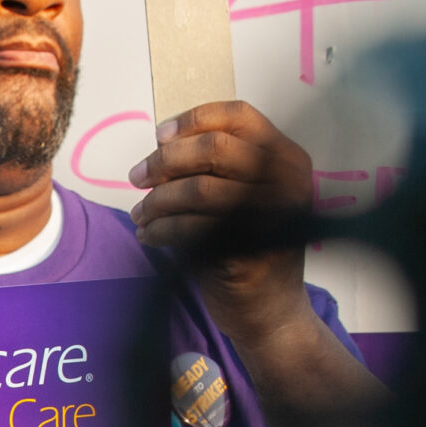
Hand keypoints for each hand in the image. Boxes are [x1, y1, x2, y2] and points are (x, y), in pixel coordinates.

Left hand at [126, 101, 316, 347]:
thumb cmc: (247, 246)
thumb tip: (163, 143)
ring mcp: (273, 215)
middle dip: (165, 161)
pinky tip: (149, 236)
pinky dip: (161, 229)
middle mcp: (288, 182)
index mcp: (288, 159)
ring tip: (139, 215)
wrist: (268, 311)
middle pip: (215, 149)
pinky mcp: (250, 249)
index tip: (159, 135)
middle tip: (137, 178)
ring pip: (198, 189)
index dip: (195, 119)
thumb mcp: (242, 196)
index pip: (242, 116)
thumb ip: (217, 166)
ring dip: (157, 201)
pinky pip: (192, 227)